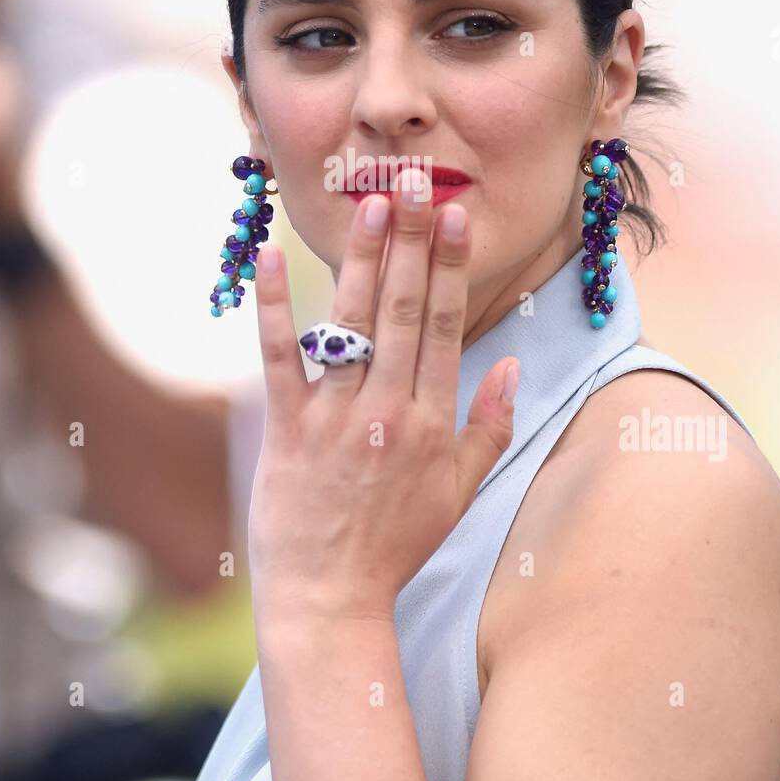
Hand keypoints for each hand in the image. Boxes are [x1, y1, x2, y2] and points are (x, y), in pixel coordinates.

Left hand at [247, 167, 520, 626]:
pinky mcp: (287, 430)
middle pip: (406, 311)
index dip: (451, 266)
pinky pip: (279, 357)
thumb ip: (489, 425)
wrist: (331, 599)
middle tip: (416, 182)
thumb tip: (509, 363)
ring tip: (372, 203)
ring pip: (354, 323)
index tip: (457, 215)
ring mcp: (337, 418)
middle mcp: (390, 411)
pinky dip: (272, 305)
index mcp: (434, 422)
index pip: (448, 326)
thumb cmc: (397, 544)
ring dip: (364, 259)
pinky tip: (270, 256)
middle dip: (413, 241)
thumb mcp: (461, 492)